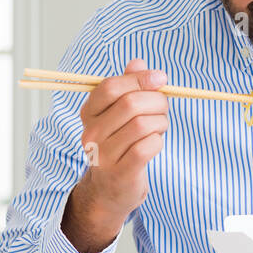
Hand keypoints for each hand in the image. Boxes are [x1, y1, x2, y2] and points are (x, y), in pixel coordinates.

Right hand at [62, 58, 168, 252]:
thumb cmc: (119, 145)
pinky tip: (156, 143)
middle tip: (164, 107)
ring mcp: (104, 155)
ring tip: (160, 127)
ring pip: (142, 125)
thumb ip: (127, 87)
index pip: (110, 87)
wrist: (110, 190)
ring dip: (160, 122)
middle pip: (130, 104)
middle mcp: (91, 133)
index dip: (139, 79)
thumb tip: (138, 62)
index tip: (161, 78)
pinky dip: (159, 141)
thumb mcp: (119, 114)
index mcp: (88, 114)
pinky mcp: (121, 172)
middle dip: (157, 101)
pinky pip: (148, 146)